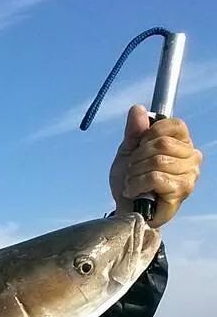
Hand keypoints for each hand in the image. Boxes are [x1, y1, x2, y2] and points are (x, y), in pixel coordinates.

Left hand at [109, 104, 201, 227]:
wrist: (125, 208)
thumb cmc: (131, 180)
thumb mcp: (127, 152)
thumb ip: (134, 131)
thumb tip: (137, 109)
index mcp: (181, 143)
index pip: (173, 124)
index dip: (149, 134)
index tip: (139, 148)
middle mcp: (191, 156)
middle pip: (162, 143)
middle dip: (137, 157)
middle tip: (132, 170)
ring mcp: (189, 174)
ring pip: (157, 161)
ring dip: (135, 173)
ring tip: (133, 182)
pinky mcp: (182, 190)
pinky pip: (156, 177)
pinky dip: (137, 184)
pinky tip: (135, 191)